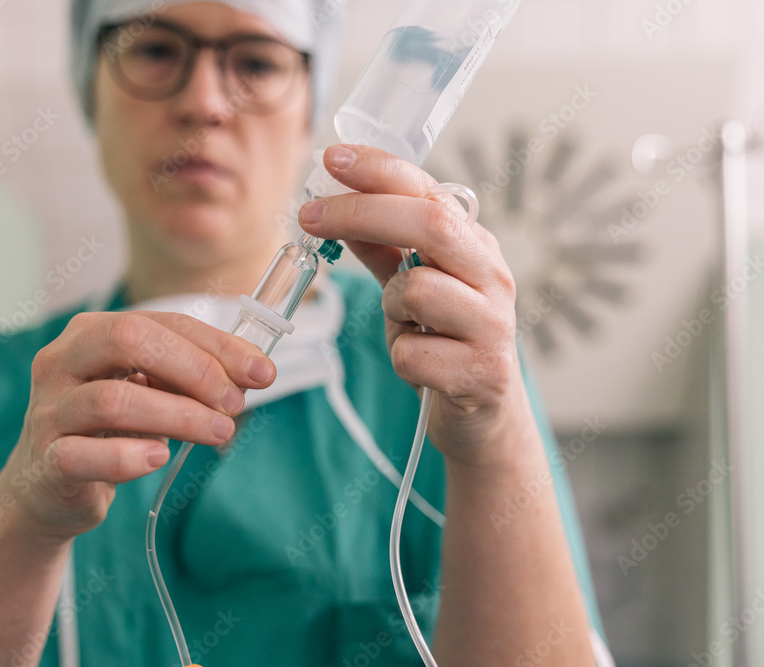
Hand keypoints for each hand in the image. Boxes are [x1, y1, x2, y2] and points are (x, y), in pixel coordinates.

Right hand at [1, 311, 275, 540]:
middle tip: (234, 402)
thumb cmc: (110, 431)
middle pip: (126, 339)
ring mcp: (47, 411)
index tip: (261, 372)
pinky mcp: (44, 463)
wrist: (51, 488)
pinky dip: (126, 457)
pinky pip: (81, 455)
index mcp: (90, 332)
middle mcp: (61, 362)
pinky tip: (158, 457)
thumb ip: (193, 376)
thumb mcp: (151, 392)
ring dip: (178, 416)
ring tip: (218, 432)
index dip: (216, 345)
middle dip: (194, 369)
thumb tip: (255, 371)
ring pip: (112, 400)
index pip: (160, 322)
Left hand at [299, 144, 528, 466]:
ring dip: (391, 306)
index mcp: (474, 246)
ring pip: (417, 290)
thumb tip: (336, 204)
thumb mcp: (410, 287)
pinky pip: (413, 353)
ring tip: (407, 324)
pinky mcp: (484, 373)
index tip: (331, 157)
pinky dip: (401, 358)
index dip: (380, 170)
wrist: (485, 415)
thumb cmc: (444, 341)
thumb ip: (382, 247)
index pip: (429, 191)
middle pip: (430, 224)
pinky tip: (421, 366)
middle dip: (362, 212)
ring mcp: (494, 324)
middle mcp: (492, 276)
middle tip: (308, 215)